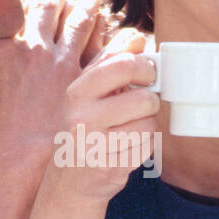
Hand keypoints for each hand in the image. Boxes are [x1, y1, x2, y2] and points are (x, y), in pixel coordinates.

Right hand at [0, 0, 100, 163]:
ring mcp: (62, 66)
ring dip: (89, 7)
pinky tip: (119, 31)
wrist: (12, 165)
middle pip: (51, 10)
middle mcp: (34, 50)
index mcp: (2, 49)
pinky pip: (104, 52)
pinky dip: (111, 38)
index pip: (19, 12)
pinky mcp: (86, 85)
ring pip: (81, 24)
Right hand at [45, 30, 159, 203]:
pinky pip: (147, 148)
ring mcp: (96, 146)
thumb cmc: (83, 127)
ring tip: (130, 128)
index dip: (146, 68)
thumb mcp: (88, 91)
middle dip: (150, 102)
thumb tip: (138, 37)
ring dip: (147, 126)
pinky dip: (144, 146)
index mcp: (76, 93)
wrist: (67, 181)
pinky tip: (126, 147)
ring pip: (149, 125)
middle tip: (142, 105)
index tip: (148, 76)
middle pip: (145, 99)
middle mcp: (82, 118)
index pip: (123, 65)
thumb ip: (111, 60)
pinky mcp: (110, 169)